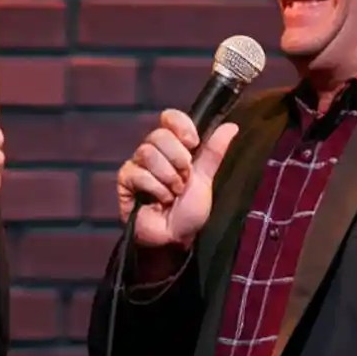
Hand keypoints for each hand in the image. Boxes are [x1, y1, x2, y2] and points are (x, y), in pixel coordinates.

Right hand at [116, 109, 238, 248]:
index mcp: (174, 147)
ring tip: (173, 194)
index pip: (170, 117)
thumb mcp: (206, 180)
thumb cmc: (190, 212)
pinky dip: (155, 189)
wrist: (175, 238)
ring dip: (168, 178)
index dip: (181, 126)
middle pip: (159, 135)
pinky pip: (138, 173)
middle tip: (185, 179)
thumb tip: (232, 126)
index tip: (193, 144)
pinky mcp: (125, 180)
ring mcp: (137, 164)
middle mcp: (153, 151)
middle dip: (178, 160)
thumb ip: (214, 152)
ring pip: (148, 153)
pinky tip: (159, 201)